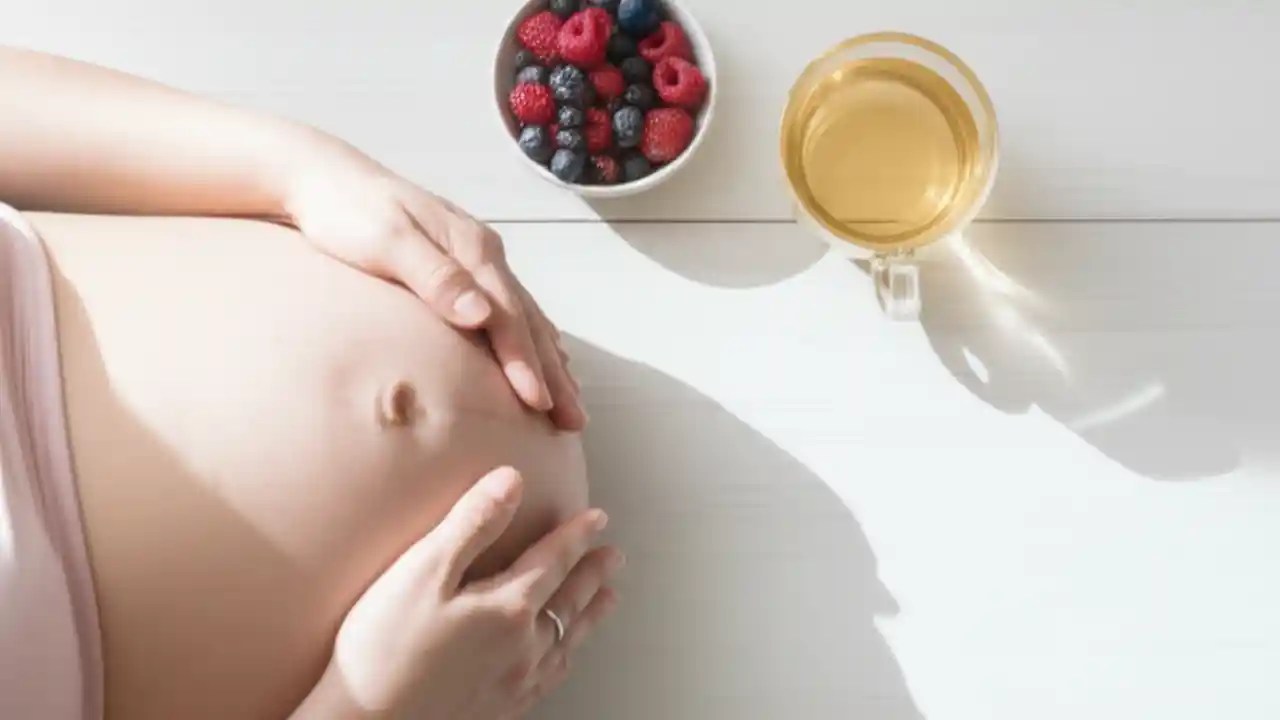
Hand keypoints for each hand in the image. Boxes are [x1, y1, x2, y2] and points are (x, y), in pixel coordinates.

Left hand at [282, 142, 586, 430]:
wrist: (321, 175)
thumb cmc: (346, 211)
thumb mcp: (386, 240)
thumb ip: (435, 277)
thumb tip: (481, 314)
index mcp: (472, 248)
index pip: (508, 316)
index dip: (525, 362)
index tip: (538, 403)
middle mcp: (483, 252)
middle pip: (528, 321)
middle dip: (553, 373)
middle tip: (575, 419)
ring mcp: (475, 256)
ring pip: (526, 316)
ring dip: (550, 360)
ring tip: (570, 398)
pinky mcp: (461, 263)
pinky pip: (512, 307)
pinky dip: (534, 336)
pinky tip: (544, 351)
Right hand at [296, 467, 622, 719]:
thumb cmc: (383, 648)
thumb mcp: (423, 571)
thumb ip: (471, 523)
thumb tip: (512, 480)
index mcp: (508, 607)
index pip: (553, 560)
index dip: (577, 535)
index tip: (598, 518)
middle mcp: (522, 646)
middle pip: (569, 600)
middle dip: (592, 574)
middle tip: (613, 556)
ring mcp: (513, 681)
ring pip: (567, 641)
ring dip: (589, 615)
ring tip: (607, 599)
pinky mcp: (498, 708)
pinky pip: (549, 677)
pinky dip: (566, 657)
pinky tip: (562, 657)